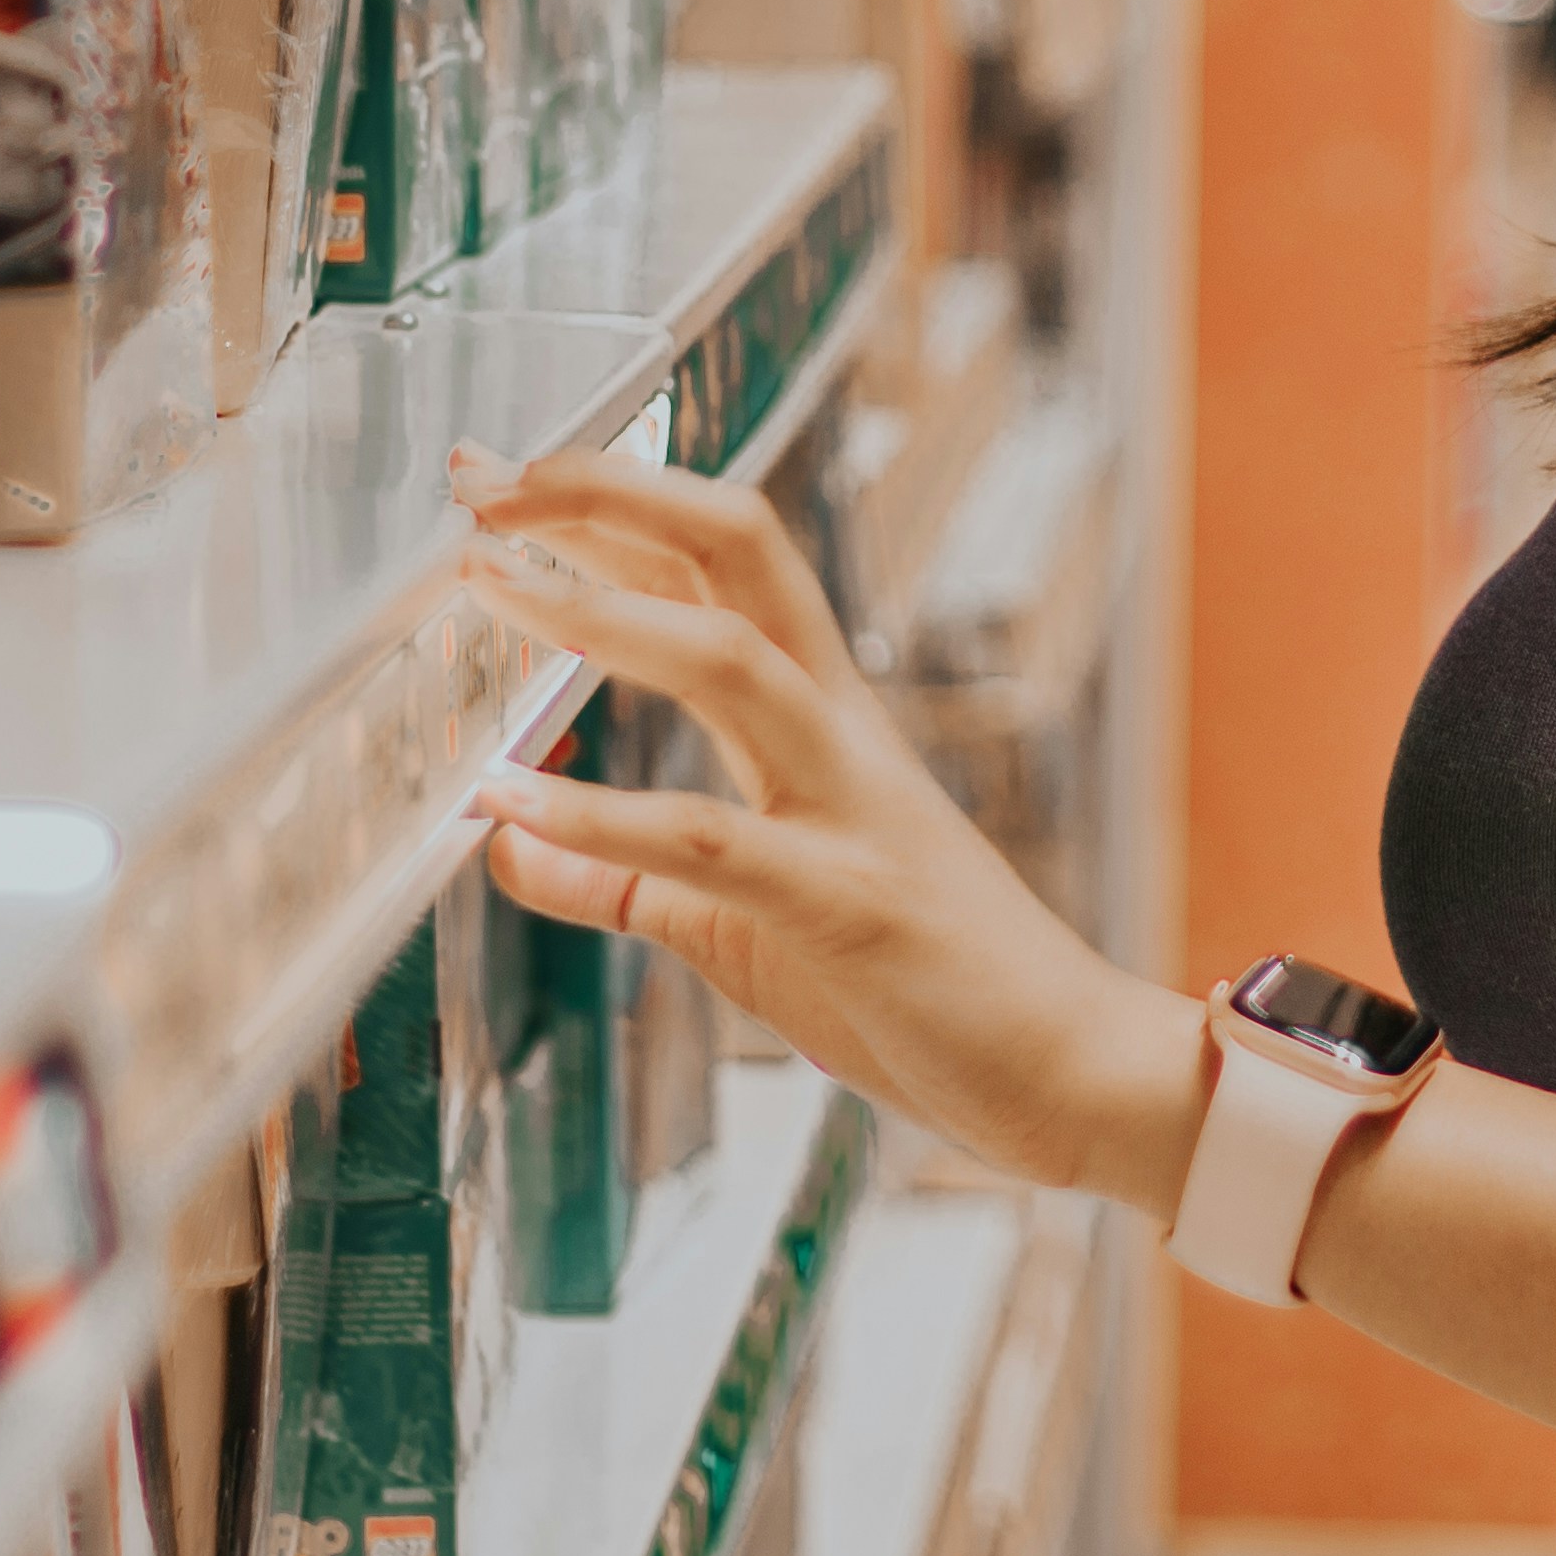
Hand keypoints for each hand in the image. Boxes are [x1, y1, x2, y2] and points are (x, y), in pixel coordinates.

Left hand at [446, 440, 1205, 1215]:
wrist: (1070, 1076)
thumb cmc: (926, 990)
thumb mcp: (739, 923)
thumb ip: (626, 876)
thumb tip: (509, 847)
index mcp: (822, 718)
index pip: (714, 563)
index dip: (609, 504)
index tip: (497, 479)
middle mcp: (838, 731)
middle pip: (737, 548)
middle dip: (612, 493)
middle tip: (485, 481)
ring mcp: (850, 806)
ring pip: (731, 658)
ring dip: (602, 612)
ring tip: (485, 585)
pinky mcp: (847, 900)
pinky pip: (711, 840)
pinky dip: (601, 813)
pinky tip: (505, 800)